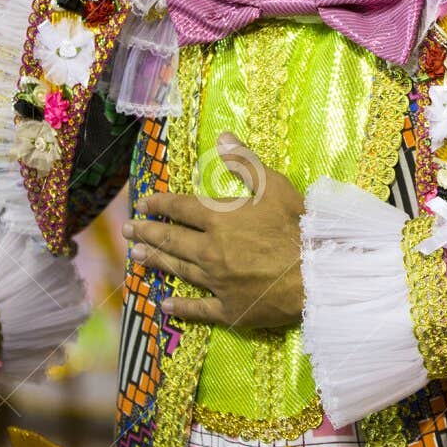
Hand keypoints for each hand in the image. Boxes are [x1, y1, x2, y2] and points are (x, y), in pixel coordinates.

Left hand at [123, 133, 304, 327]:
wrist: (318, 273)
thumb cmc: (298, 226)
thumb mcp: (274, 185)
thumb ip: (245, 162)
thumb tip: (222, 137)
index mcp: (220, 219)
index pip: (181, 208)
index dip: (160, 203)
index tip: (142, 203)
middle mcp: (211, 250)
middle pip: (171, 238)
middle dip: (147, 232)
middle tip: (127, 230)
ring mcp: (217, 282)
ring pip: (179, 269)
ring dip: (156, 260)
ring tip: (136, 256)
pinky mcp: (229, 308)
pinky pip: (199, 308)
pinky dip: (180, 306)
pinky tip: (164, 305)